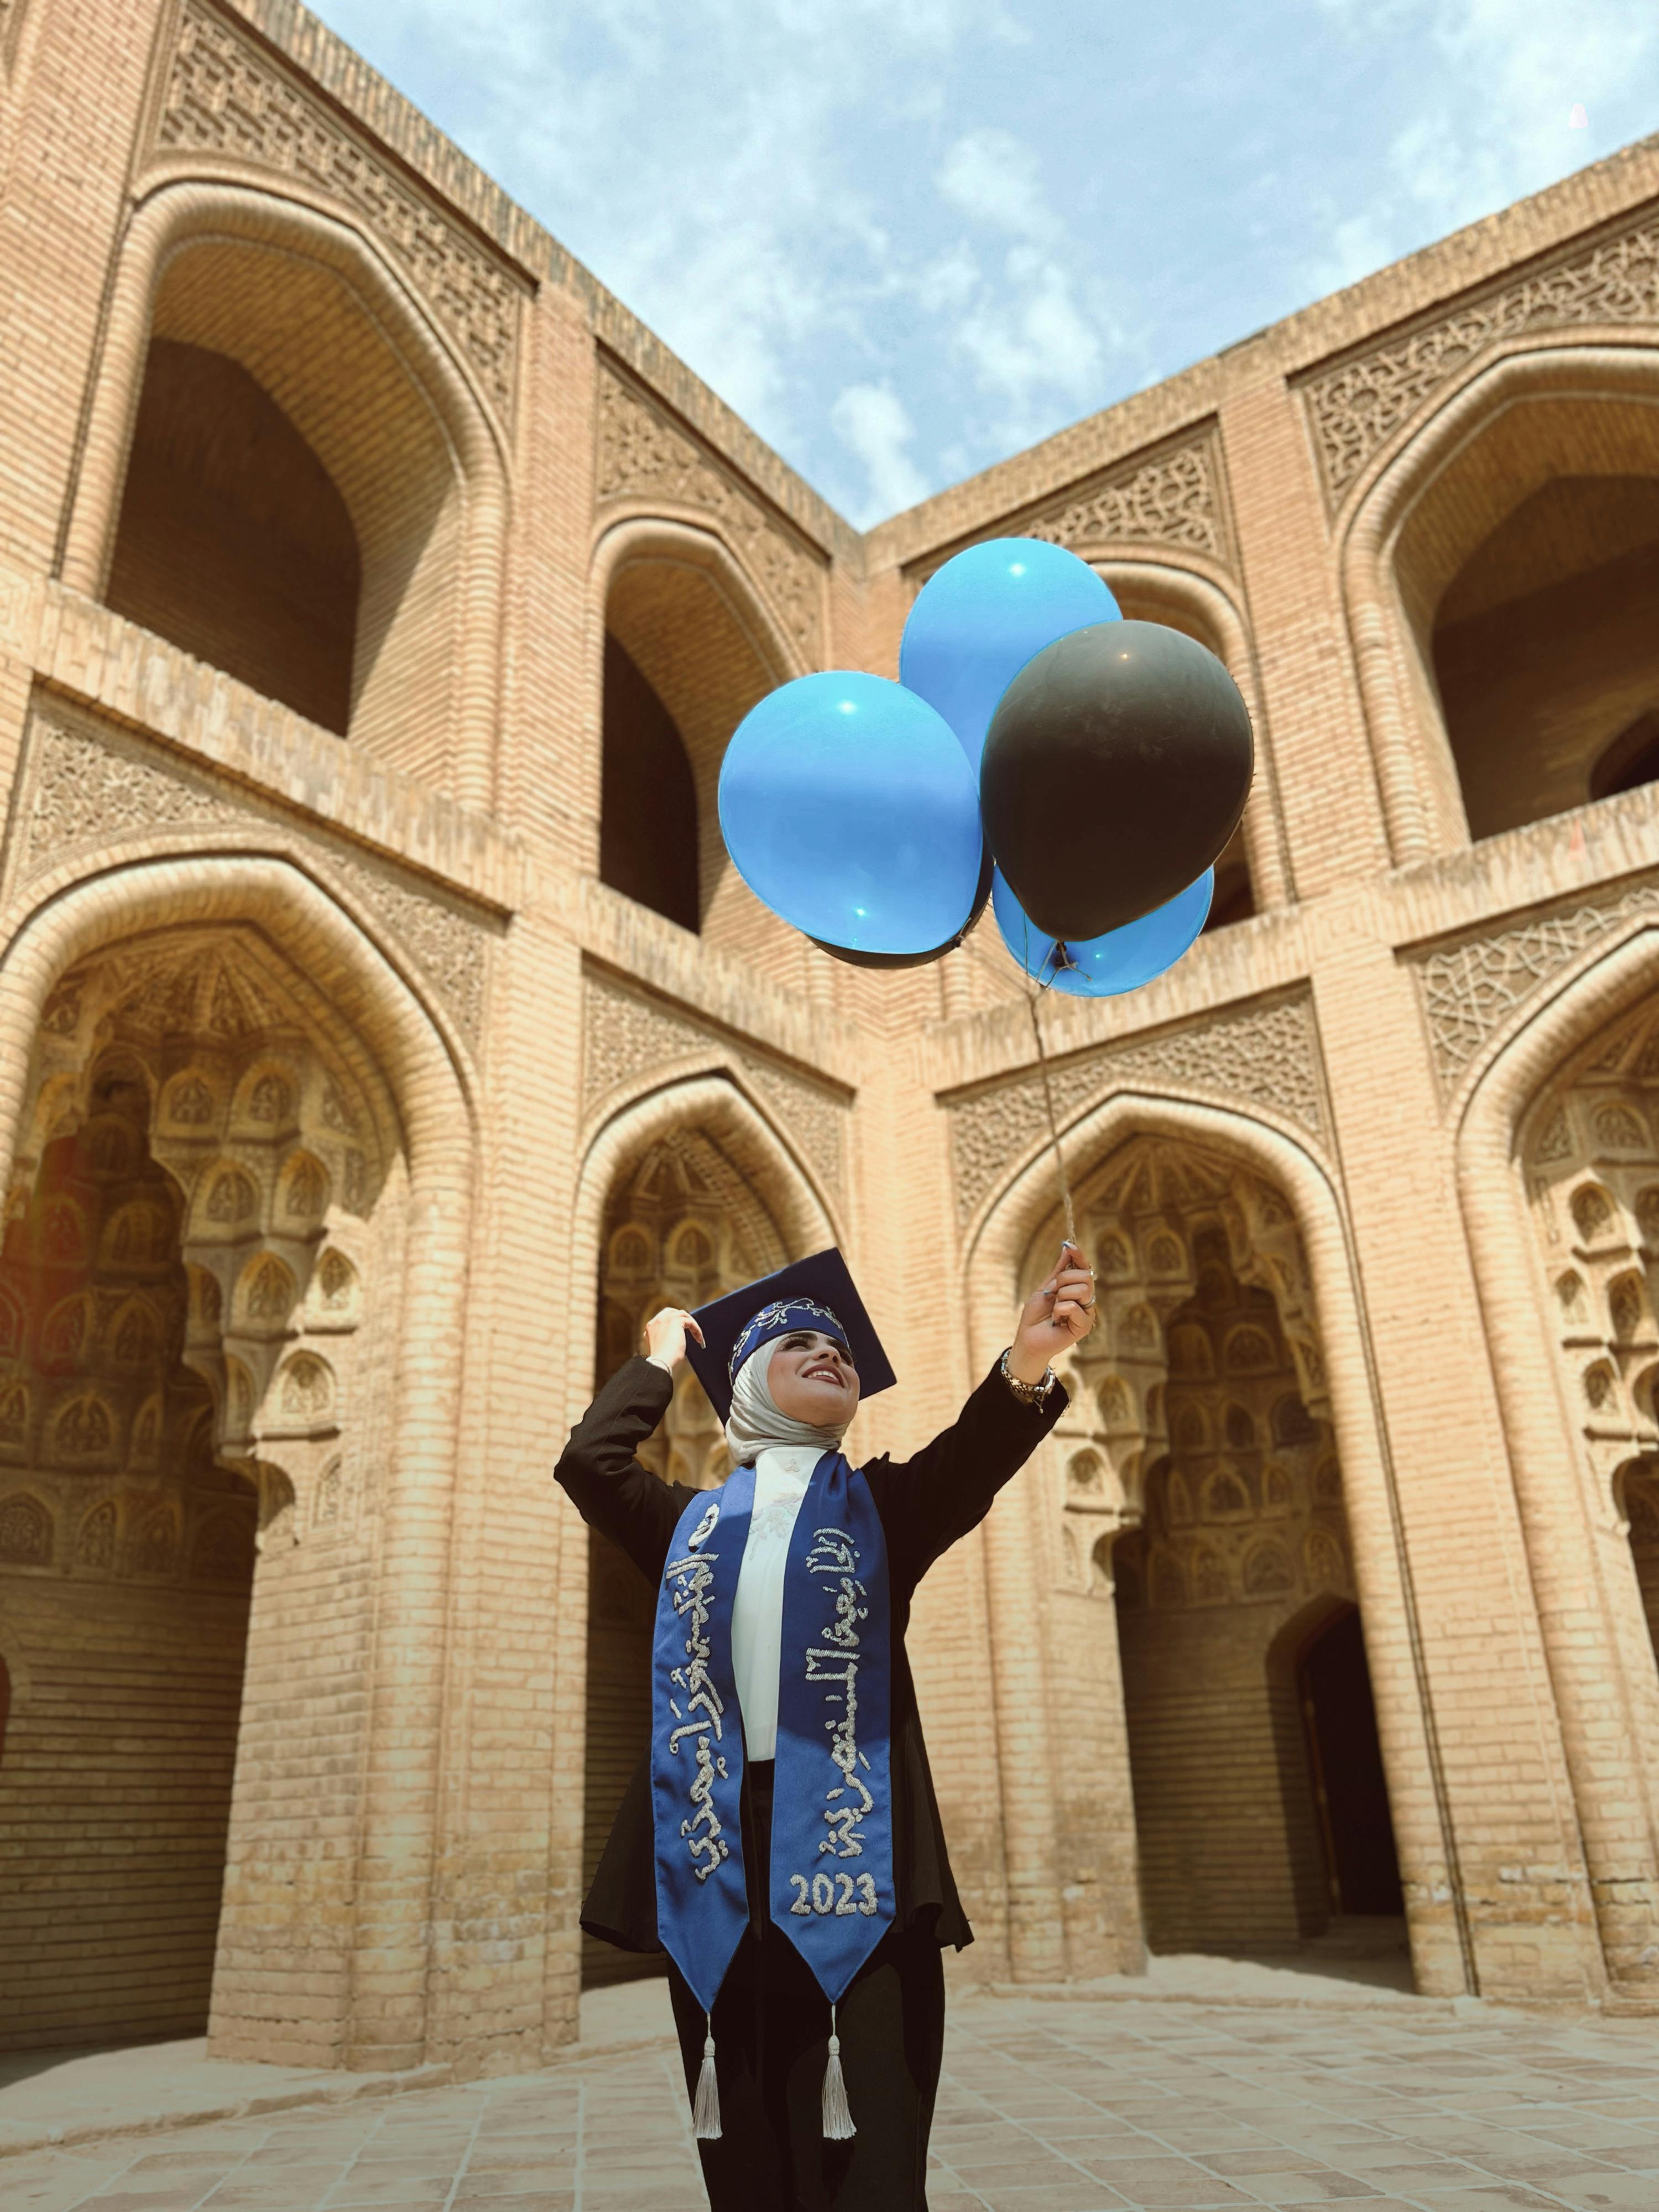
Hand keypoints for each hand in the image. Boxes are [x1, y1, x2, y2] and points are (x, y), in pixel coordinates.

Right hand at [643, 1307, 704, 1372]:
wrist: (662, 1361)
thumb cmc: (663, 1360)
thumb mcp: (661, 1346)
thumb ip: (665, 1338)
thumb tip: (677, 1338)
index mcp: (651, 1327)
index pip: (663, 1318)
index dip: (673, 1322)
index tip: (682, 1330)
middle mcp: (657, 1321)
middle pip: (672, 1312)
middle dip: (682, 1318)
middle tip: (691, 1328)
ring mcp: (666, 1319)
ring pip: (683, 1315)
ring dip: (692, 1324)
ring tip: (698, 1336)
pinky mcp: (676, 1320)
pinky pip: (690, 1322)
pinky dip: (697, 1330)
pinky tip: (700, 1339)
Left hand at [1009, 1241, 1095, 1383]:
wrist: (1028, 1338)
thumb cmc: (1035, 1315)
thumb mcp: (1045, 1287)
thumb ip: (1059, 1270)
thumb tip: (1068, 1247)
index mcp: (1077, 1289)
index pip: (1085, 1268)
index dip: (1079, 1255)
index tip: (1070, 1244)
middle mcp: (1086, 1300)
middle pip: (1086, 1276)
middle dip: (1064, 1279)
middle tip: (1052, 1292)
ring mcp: (1087, 1313)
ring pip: (1083, 1289)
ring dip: (1062, 1295)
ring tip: (1054, 1308)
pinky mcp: (1085, 1326)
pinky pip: (1075, 1307)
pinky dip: (1060, 1310)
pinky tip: (1057, 1320)